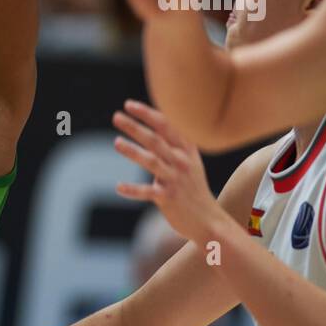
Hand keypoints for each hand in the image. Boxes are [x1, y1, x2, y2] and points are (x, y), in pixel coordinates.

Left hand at [112, 99, 224, 243]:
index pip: (166, 125)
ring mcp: (175, 180)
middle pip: (156, 140)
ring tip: (116, 142)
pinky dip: (133, 190)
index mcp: (186, 150)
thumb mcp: (189, 160)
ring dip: (133, 151)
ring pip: (152, 161)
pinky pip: (148, 192)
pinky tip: (118, 187)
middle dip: (135, 127)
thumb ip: (174, 143)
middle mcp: (182, 162)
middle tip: (116, 117)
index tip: (128, 104)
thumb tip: (155, 122)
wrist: (208, 220)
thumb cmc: (193, 187)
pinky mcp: (168, 198)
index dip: (147, 114)